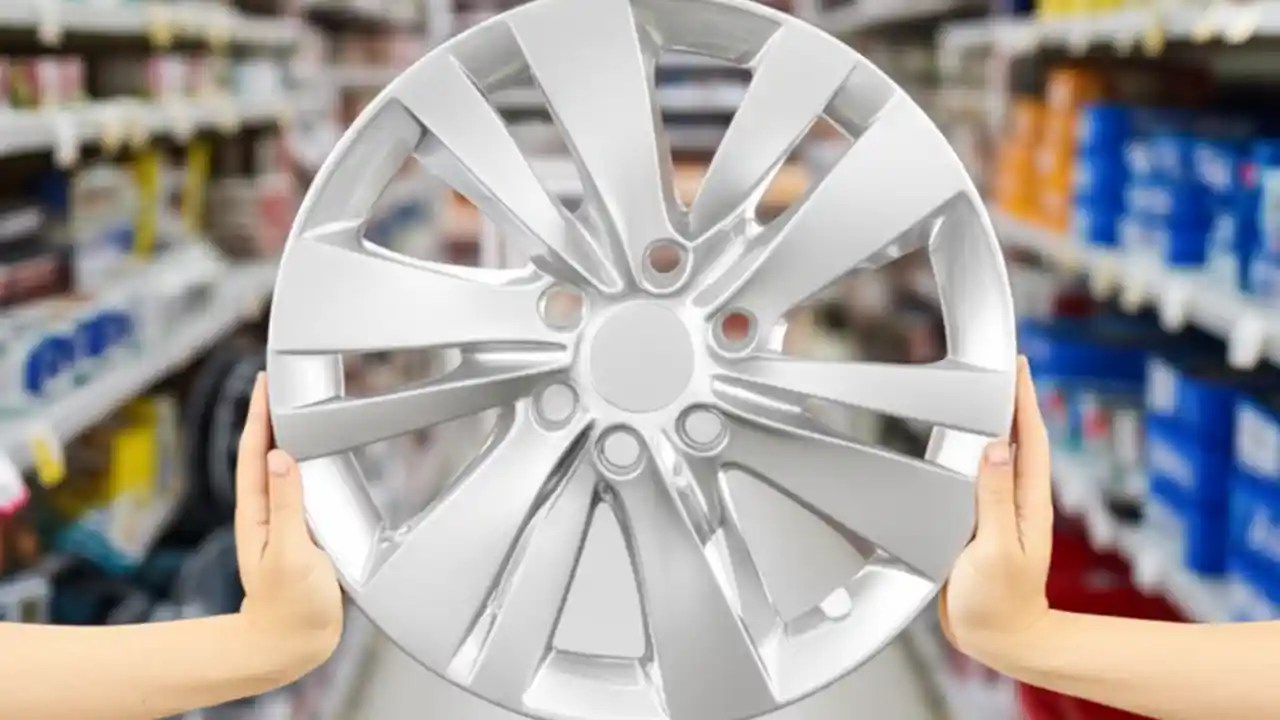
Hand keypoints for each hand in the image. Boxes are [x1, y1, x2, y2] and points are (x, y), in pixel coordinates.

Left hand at [234, 373, 342, 680]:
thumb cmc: (291, 607)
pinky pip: (297, 488)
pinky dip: (302, 464)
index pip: (253, 452)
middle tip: (277, 381)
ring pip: (279, 468)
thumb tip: (279, 456)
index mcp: (258, 514)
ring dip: (283, 436)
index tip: (264, 381)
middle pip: (262, 453)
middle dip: (267, 415)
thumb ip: (288, 505)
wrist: (293, 644)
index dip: (258, 414)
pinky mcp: (299, 535)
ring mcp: (281, 524)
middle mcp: (265, 514)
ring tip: (292, 407)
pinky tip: (313, 458)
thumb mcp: (292, 553)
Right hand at [940, 356, 1053, 668]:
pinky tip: (960, 445)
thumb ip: (994, 500)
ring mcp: (1000, 513)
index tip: (1017, 364)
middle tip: (1001, 364)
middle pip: (1016, 439)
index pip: (1028, 439)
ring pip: (997, 456)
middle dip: (1011, 400)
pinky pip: (977, 479)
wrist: (997, 638)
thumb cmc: (1000, 603)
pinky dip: (971, 453)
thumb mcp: (996, 550)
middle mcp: (1017, 502)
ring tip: (983, 392)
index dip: (1023, 399)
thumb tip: (994, 448)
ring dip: (992, 422)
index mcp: (1028, 504)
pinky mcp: (980, 525)